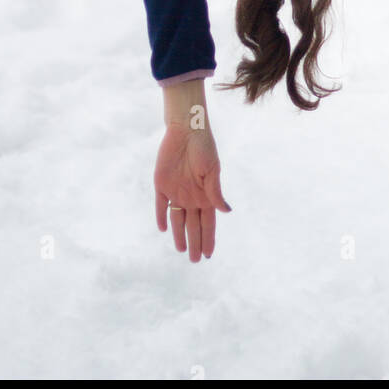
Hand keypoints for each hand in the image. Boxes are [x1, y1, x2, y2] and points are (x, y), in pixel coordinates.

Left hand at [154, 121, 231, 262]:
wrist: (186, 128)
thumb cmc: (203, 146)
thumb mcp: (212, 170)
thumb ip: (215, 192)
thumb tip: (227, 212)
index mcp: (206, 194)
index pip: (208, 223)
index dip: (208, 238)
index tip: (209, 254)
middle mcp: (191, 196)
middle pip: (193, 225)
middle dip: (195, 242)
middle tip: (196, 260)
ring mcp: (176, 191)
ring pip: (177, 219)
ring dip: (179, 235)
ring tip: (182, 250)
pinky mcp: (161, 184)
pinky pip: (161, 205)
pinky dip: (161, 216)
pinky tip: (163, 228)